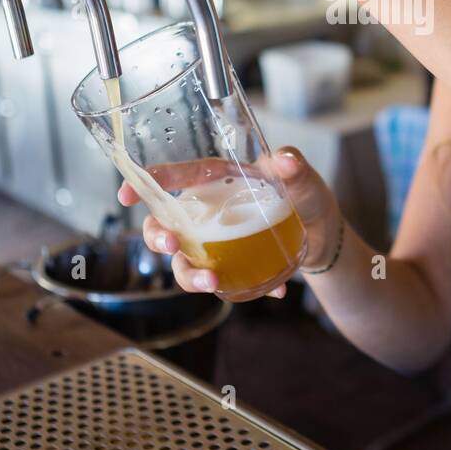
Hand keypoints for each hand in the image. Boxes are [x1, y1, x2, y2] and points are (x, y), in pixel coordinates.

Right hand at [117, 146, 340, 297]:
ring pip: (184, 261)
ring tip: (212, 282)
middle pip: (165, 223)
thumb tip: (286, 159)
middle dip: (157, 236)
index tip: (126, 194)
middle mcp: (209, 212)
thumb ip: (296, 168)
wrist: (324, 235)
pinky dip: (242, 290)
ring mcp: (215, 242)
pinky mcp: (227, 266)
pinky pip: (220, 282)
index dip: (146, 183)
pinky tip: (274, 290)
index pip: (177, 178)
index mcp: (219, 180)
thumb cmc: (307, 197)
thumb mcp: (305, 181)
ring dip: (190, 275)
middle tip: (171, 244)